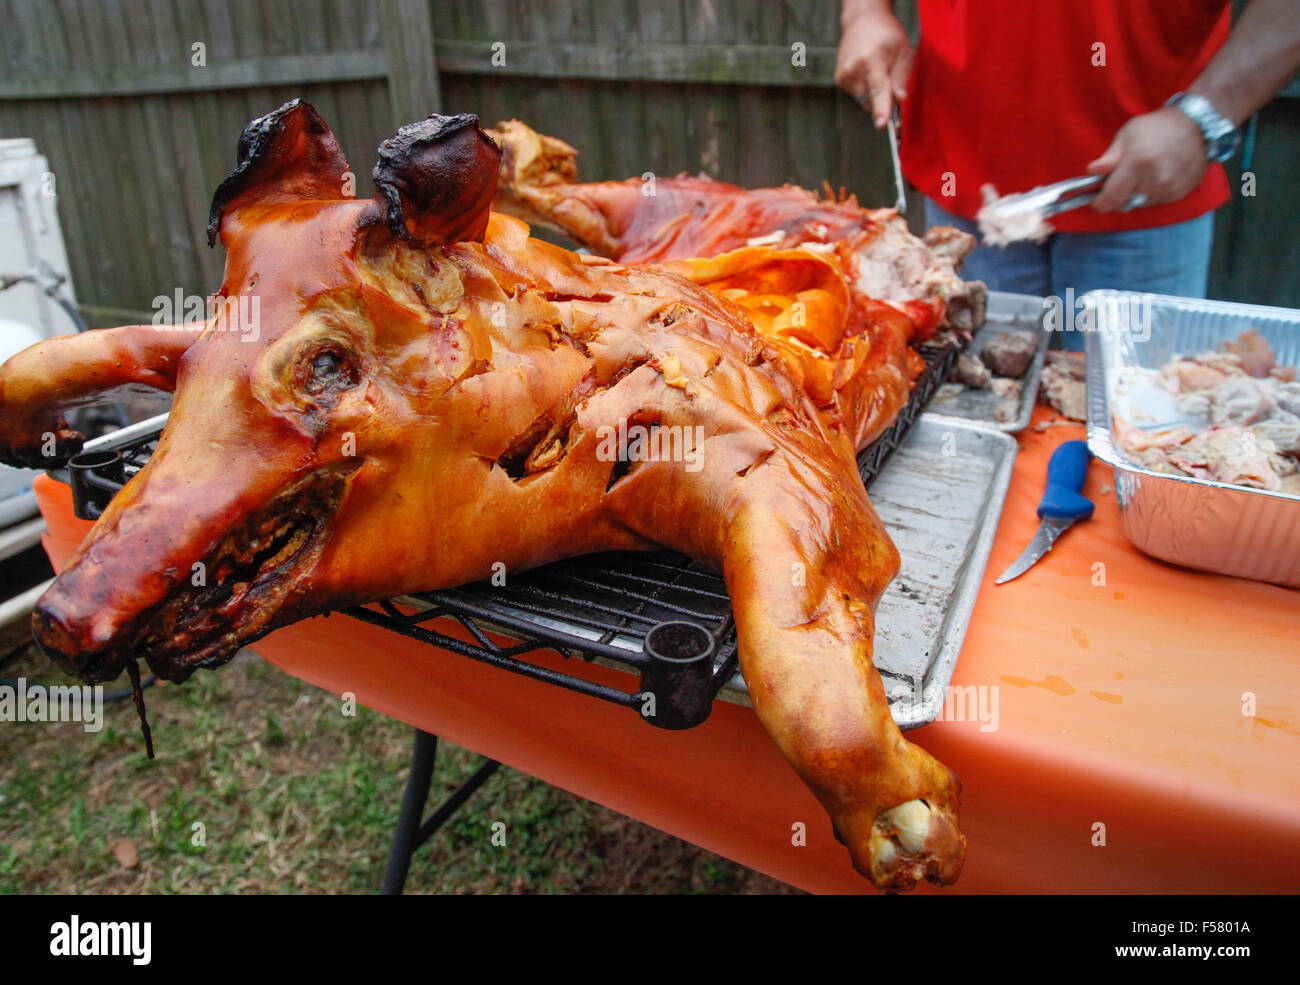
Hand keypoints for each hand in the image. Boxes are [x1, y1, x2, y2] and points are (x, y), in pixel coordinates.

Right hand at [835, 7, 912, 127]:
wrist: (862, 21)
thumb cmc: (886, 36)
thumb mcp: (903, 52)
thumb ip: (901, 78)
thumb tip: (898, 100)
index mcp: (872, 60)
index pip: (878, 89)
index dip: (881, 108)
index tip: (882, 124)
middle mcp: (854, 69)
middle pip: (870, 101)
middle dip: (882, 100)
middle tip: (890, 81)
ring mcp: (844, 74)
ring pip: (863, 101)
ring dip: (873, 93)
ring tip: (876, 70)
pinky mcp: (839, 79)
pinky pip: (856, 96)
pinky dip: (864, 89)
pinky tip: (866, 72)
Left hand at [1085, 107, 1208, 211]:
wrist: (1197, 126)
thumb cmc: (1157, 128)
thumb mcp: (1127, 135)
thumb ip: (1109, 158)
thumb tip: (1092, 172)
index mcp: (1137, 162)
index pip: (1111, 198)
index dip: (1100, 202)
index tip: (1096, 199)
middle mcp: (1154, 179)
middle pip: (1124, 203)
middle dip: (1117, 195)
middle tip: (1122, 178)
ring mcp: (1169, 188)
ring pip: (1139, 204)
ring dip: (1135, 194)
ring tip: (1142, 174)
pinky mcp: (1179, 193)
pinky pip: (1155, 202)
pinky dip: (1150, 193)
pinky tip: (1156, 176)